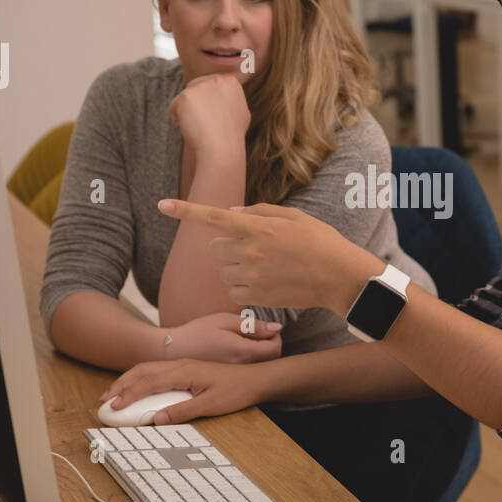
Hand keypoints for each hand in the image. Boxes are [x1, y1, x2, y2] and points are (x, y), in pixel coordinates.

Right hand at [99, 359, 265, 424]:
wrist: (255, 379)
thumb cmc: (236, 391)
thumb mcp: (211, 404)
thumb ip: (183, 411)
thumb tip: (156, 419)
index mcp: (184, 371)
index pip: (149, 382)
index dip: (129, 395)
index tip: (115, 407)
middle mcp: (181, 365)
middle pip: (143, 371)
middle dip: (121, 385)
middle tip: (105, 401)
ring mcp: (183, 366)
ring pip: (149, 369)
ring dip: (129, 380)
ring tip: (115, 394)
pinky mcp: (187, 370)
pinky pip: (157, 372)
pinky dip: (142, 379)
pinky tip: (138, 389)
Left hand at [156, 199, 381, 313]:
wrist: (339, 276)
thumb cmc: (320, 241)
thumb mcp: (294, 216)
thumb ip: (259, 212)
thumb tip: (230, 214)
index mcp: (258, 227)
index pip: (214, 217)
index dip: (186, 210)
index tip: (162, 205)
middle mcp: (250, 251)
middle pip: (217, 247)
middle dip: (230, 246)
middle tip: (256, 247)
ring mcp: (252, 276)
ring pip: (223, 271)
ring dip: (236, 268)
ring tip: (265, 267)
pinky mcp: (256, 297)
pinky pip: (234, 291)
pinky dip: (244, 287)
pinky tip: (267, 283)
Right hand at [164, 310, 282, 363]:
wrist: (172, 351)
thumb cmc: (196, 332)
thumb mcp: (224, 321)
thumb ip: (252, 326)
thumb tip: (277, 328)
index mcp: (242, 351)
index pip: (275, 348)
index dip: (275, 336)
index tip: (264, 328)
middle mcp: (242, 365)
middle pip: (271, 358)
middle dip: (269, 343)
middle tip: (255, 331)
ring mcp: (235, 373)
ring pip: (260, 363)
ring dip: (259, 350)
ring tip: (243, 338)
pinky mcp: (229, 376)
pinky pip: (248, 367)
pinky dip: (248, 357)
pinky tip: (235, 348)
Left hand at [169, 73, 249, 157]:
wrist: (222, 148)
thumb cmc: (232, 135)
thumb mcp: (241, 112)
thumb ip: (232, 100)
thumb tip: (227, 97)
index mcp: (230, 82)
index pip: (210, 85)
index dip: (207, 102)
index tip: (212, 117)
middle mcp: (217, 80)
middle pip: (195, 87)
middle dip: (195, 105)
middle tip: (203, 123)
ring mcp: (201, 86)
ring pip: (185, 97)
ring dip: (187, 112)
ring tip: (198, 127)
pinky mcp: (187, 95)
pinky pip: (174, 105)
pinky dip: (178, 118)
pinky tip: (190, 128)